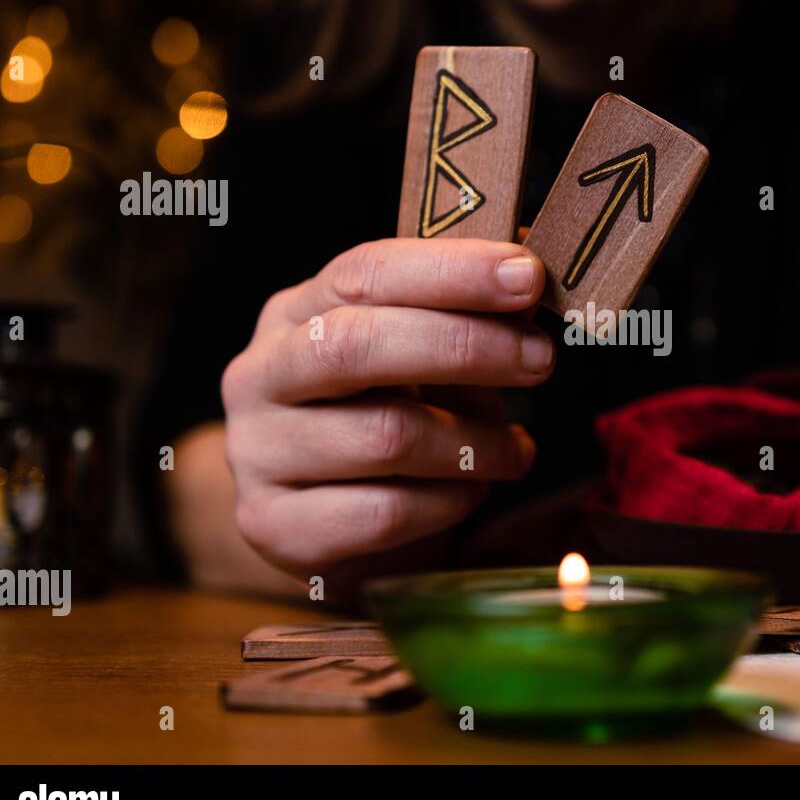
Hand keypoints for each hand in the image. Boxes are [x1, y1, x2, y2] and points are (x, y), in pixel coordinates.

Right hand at [220, 238, 553, 578]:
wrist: (318, 526)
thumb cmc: (383, 421)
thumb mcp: (416, 358)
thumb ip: (462, 317)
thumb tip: (529, 278)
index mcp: (294, 314)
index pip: (364, 273)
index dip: (451, 271)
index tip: (527, 277)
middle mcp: (260, 376)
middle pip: (356, 345)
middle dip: (464, 346)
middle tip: (541, 359)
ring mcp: (258, 455)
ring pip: (383, 437)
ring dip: (474, 442)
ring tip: (514, 450)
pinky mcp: (278, 528)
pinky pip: (385, 512)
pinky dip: (450, 501)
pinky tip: (473, 491)